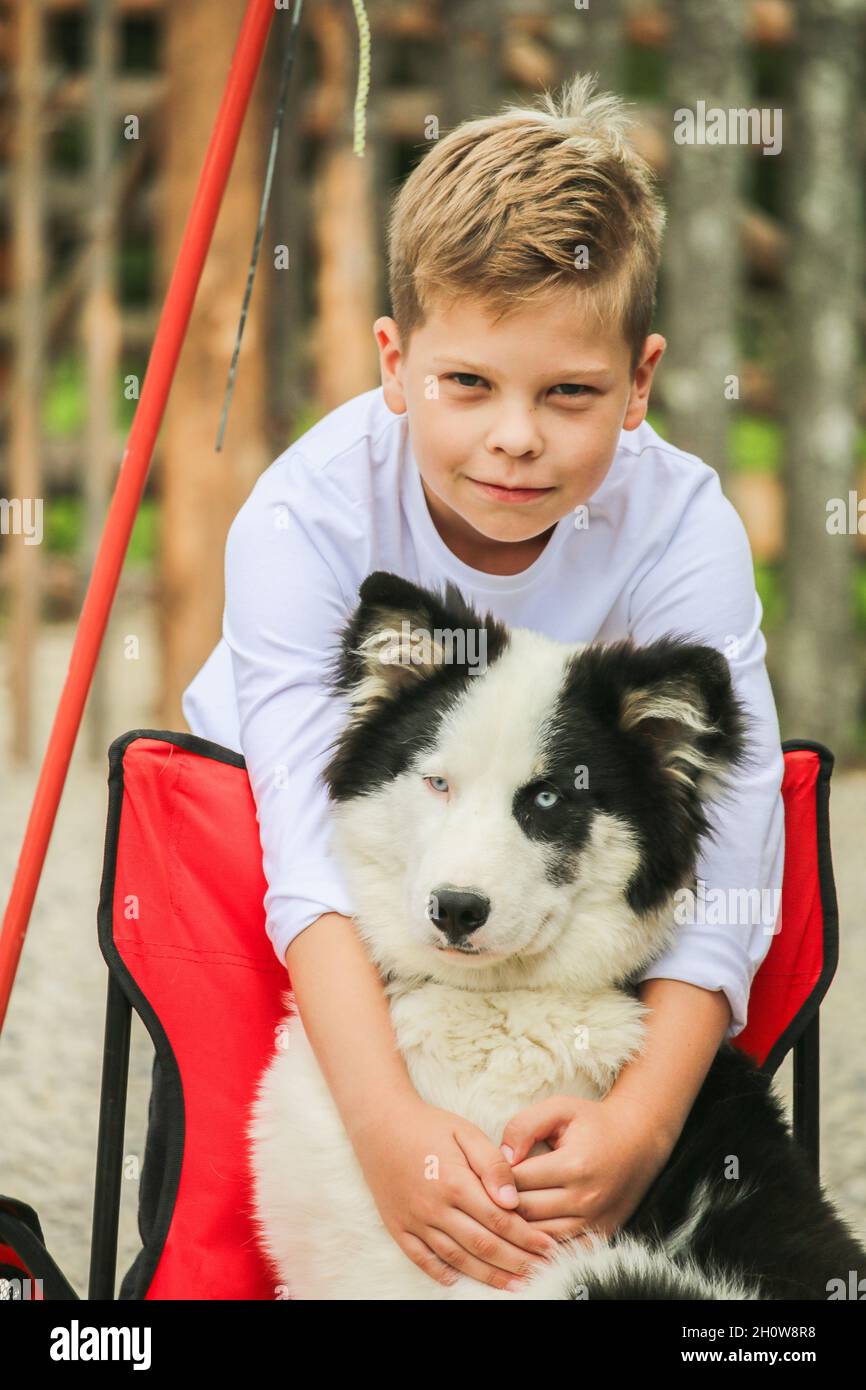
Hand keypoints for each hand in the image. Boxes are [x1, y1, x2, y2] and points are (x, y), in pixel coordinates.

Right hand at [349, 1094, 559, 1290]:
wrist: (379, 1123)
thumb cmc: (428, 1125)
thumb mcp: (466, 1133)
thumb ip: (493, 1165)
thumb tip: (512, 1201)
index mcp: (455, 1183)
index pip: (499, 1220)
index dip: (527, 1237)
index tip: (548, 1247)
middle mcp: (434, 1207)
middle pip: (482, 1246)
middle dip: (515, 1262)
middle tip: (541, 1271)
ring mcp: (414, 1220)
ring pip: (456, 1258)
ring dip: (487, 1275)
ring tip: (514, 1284)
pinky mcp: (397, 1225)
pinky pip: (420, 1258)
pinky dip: (440, 1273)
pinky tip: (458, 1280)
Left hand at [499, 1092, 675, 1243]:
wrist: (640, 1140)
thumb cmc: (594, 1122)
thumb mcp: (560, 1108)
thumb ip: (525, 1125)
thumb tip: (502, 1156)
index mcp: (574, 1165)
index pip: (518, 1181)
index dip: (495, 1177)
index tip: (484, 1171)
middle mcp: (586, 1198)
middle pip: (525, 1212)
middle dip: (501, 1204)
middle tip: (485, 1193)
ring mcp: (595, 1220)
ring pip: (539, 1236)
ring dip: (518, 1227)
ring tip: (502, 1210)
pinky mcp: (601, 1233)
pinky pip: (561, 1248)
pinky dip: (540, 1243)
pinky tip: (527, 1231)